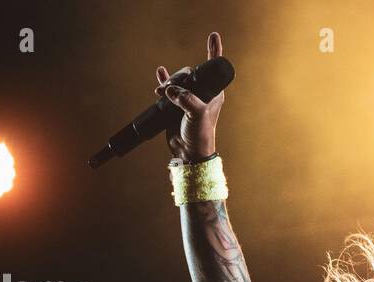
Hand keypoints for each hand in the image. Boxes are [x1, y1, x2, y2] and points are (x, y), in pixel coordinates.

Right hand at [154, 31, 225, 161]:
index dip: (213, 51)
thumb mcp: (197, 113)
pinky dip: (164, 80)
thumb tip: (170, 89)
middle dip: (178, 77)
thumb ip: (185, 99)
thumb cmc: (200, 135)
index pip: (214, 68)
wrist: (188, 152)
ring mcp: (188, 99)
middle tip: (169, 89)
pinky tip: (160, 73)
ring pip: (177, 80)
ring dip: (167, 82)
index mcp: (213, 93)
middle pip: (189, 73)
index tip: (213, 36)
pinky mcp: (176, 104)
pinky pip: (168, 87)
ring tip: (160, 92)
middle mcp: (202, 93)